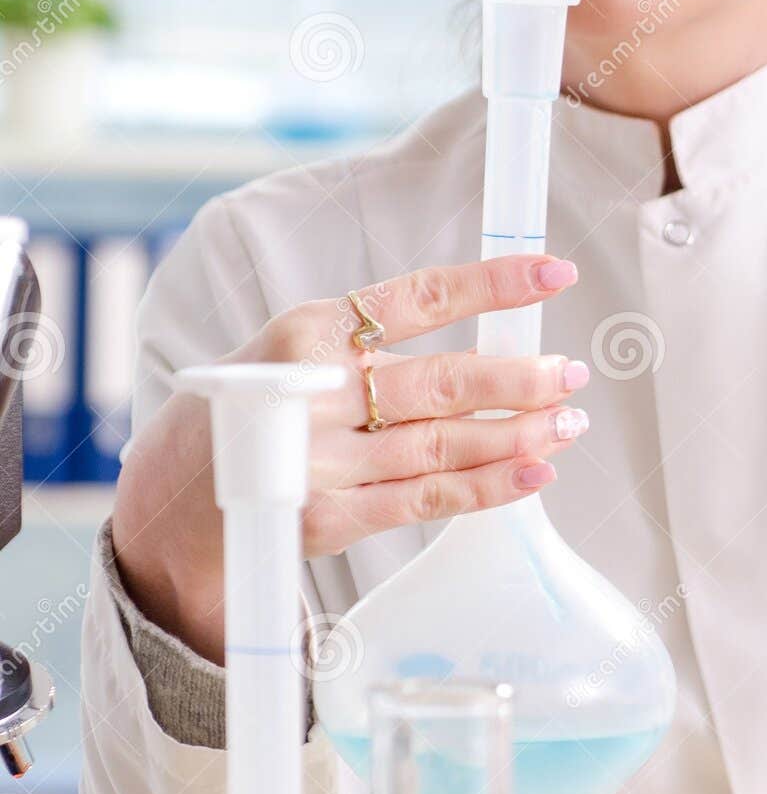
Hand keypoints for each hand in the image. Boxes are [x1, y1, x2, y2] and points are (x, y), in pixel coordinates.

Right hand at [111, 254, 589, 663]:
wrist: (167, 508)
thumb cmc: (249, 417)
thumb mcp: (289, 357)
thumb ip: (371, 350)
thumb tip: (487, 348)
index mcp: (307, 333)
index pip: (418, 297)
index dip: (493, 284)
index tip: (554, 273)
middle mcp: (312, 390)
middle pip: (441, 382)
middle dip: (519, 379)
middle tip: (572, 374)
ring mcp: (317, 459)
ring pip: (443, 443)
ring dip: (518, 433)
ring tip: (567, 421)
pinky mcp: (323, 519)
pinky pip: (426, 498)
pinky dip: (487, 486)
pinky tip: (533, 471)